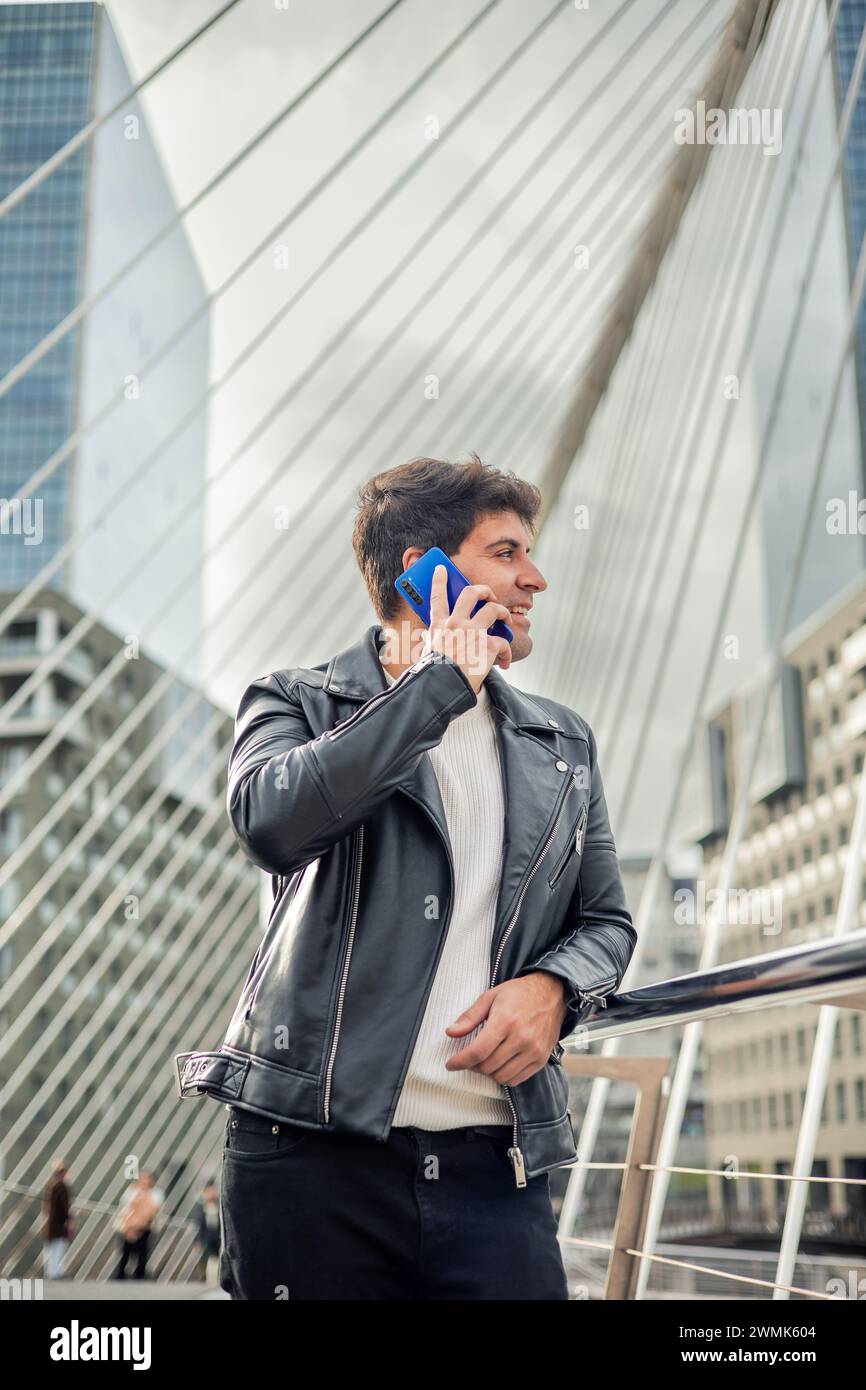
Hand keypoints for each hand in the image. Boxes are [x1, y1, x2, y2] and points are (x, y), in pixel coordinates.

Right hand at [426, 563, 512, 693]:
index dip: (439, 580)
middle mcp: (455, 623)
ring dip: (503, 613)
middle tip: (489, 595)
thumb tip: (430, 640)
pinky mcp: (487, 644)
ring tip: (506, 621)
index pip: (437, 597)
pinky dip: (506, 652)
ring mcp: (472, 631)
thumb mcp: (428, 653)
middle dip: (484, 590)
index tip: (441, 569)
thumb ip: (433, 641)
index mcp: (439, 626)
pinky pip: (503, 641)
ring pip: (493, 608)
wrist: (444, 687)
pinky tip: (504, 662)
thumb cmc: (435, 674)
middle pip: (471, 593)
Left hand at [443, 973, 568, 1085]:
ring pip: (501, 1076)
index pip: (478, 1051)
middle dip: (472, 1066)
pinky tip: (499, 1064)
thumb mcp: (490, 997)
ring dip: (487, 1073)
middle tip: (468, 1058)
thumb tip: (451, 1033)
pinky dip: (504, 1076)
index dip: (460, 1061)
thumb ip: (469, 1017)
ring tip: (483, 1061)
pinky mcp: (541, 1059)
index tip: (450, 1064)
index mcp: (506, 1021)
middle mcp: (521, 1038)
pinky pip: (517, 1079)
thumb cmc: (519, 993)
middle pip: (488, 1067)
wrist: (552, 993)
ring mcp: (533, 1051)